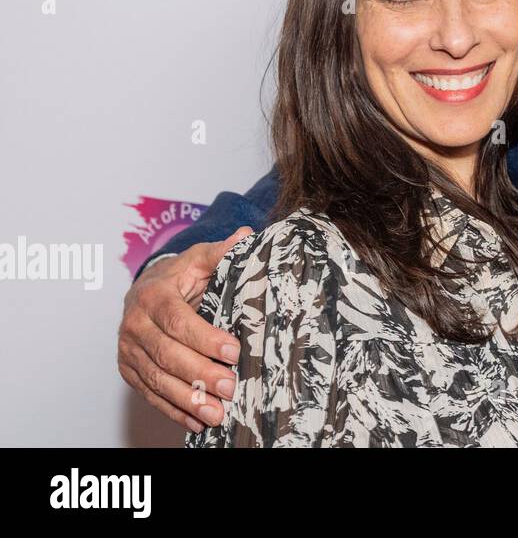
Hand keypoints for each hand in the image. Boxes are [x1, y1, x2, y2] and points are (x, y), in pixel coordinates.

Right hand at [117, 228, 253, 431]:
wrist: (146, 289)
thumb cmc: (180, 276)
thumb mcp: (199, 259)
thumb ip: (221, 252)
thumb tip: (246, 236)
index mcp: (153, 296)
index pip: (178, 321)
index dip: (205, 339)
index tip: (234, 352)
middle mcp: (134, 325)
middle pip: (167, 355)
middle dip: (200, 374)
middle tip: (230, 388)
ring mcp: (128, 351)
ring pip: (157, 380)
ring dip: (188, 400)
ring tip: (217, 414)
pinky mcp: (129, 370)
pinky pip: (150, 395)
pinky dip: (174, 410)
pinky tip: (197, 422)